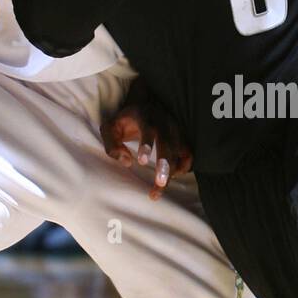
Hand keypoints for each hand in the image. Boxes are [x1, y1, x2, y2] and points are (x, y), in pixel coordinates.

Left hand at [101, 85, 193, 200]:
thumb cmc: (124, 120)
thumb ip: (112, 144)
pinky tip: (170, 177)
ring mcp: (175, 130)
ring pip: (179, 153)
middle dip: (165, 165)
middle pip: (168, 144)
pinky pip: (188, 155)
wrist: (144, 105)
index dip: (146, 144)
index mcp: (144, 116)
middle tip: (159, 184)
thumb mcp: (109, 128)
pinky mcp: (182, 138)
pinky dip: (182, 168)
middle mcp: (163, 122)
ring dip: (171, 173)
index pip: (148, 128)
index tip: (141, 162)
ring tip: (157, 191)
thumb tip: (127, 161)